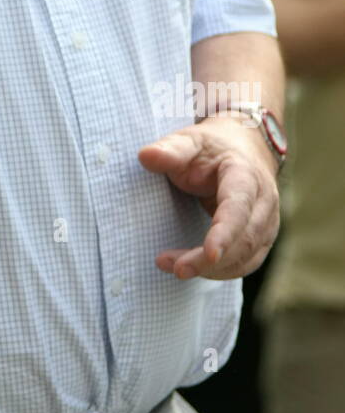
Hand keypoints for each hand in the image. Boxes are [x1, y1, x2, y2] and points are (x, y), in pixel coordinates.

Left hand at [137, 114, 279, 280]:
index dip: (225, 232)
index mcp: (247, 175)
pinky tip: (190, 268)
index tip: (210, 254)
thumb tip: (145, 156)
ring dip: (212, 270)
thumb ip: (170, 150)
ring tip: (175, 268)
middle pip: (244, 240)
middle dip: (210, 260)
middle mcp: (263, 202)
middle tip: (176, 268)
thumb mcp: (190, 141)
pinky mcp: (260, 239)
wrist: (243, 148)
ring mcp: (266, 223)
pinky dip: (219, 272)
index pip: (239, 207)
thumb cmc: (212, 147)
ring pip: (246, 257)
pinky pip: (244, 263)